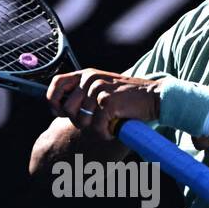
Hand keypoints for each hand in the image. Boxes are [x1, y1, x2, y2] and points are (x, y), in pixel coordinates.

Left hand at [45, 69, 160, 139]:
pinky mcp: (108, 102)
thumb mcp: (102, 88)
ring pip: (81, 121)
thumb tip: (62, 109)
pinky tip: (115, 128)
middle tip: (95, 123)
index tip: (61, 113)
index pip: (56, 83)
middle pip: (67, 108)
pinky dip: (105, 133)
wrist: (154, 97)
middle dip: (79, 122)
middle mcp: (90, 78)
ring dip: (94, 129)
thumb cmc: (128, 98)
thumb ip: (83, 94)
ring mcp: (99, 89)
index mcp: (86, 74)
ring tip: (108, 125)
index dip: (54, 101)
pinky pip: (97, 127)